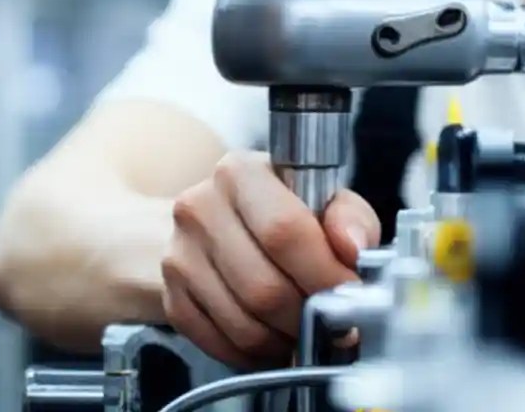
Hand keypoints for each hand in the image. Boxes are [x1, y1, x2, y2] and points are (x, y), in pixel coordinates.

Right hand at [160, 151, 379, 368]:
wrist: (219, 220)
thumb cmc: (283, 209)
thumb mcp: (325, 198)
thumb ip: (350, 219)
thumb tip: (354, 250)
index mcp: (240, 172)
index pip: (284, 231)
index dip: (324, 273)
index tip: (350, 293)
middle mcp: (200, 208)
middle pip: (263, 286)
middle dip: (306, 315)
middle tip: (331, 322)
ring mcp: (178, 254)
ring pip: (242, 323)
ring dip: (283, 339)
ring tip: (304, 329)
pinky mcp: (170, 295)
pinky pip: (218, 342)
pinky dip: (254, 352)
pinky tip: (273, 337)